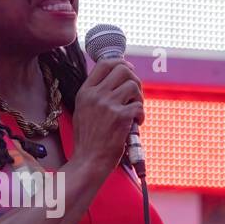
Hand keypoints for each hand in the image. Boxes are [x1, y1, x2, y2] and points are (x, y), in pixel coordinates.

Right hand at [71, 56, 143, 173]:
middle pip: (123, 69)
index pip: (104, 63)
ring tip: (134, 111)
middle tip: (134, 94)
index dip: (121, 63)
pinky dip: (141, 115)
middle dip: (134, 79)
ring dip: (139, 98)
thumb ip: (95, 95)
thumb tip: (115, 81)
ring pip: (133, 85)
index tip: (128, 71)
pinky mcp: (121, 117)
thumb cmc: (88, 140)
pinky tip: (135, 123)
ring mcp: (108, 105)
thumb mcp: (83, 111)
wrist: (88, 160)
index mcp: (85, 92)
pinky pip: (139, 106)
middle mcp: (96, 95)